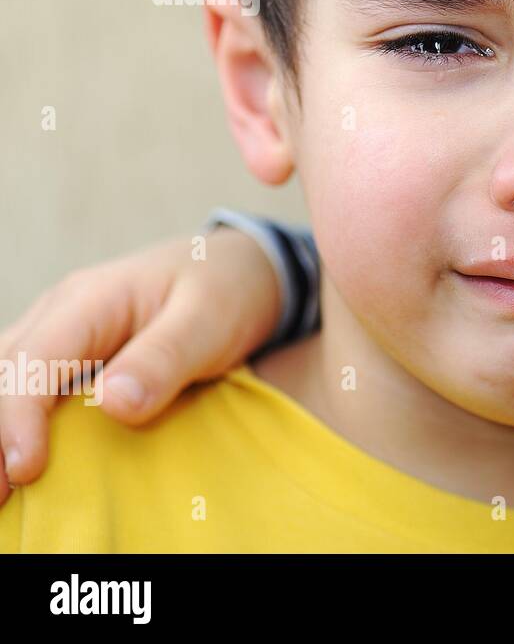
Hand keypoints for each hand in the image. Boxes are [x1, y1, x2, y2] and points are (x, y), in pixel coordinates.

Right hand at [0, 227, 280, 503]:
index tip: (27, 469)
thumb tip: (113, 404)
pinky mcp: (68, 355)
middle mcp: (61, 313)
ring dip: (3, 428)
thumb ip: (164, 359)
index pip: (35, 360)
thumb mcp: (209, 321)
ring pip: (7, 377)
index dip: (21, 417)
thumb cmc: (225, 290)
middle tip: (2, 497)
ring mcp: (59, 332)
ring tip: (5, 490)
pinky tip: (25, 457)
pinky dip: (19, 420)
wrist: (238, 268)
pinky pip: (28, 384)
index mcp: (91, 299)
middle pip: (5, 373)